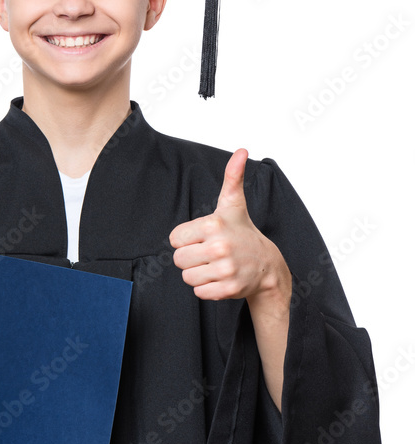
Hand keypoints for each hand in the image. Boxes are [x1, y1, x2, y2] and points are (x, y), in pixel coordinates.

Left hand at [169, 148, 287, 301]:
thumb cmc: (243, 232)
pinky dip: (207, 289)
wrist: (267, 265)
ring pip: (187, 278)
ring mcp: (225, 269)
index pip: (175, 239)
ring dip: (198, 274)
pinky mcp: (228, 289)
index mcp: (214, 224)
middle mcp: (219, 247)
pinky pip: (199, 293)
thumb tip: (241, 151)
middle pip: (178, 260)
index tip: (204, 238)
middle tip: (209, 254)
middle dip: (191, 258)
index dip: (186, 239)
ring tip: (215, 266)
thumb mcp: (233, 205)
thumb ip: (232, 178)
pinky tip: (221, 278)